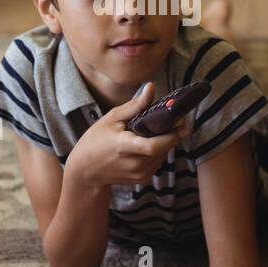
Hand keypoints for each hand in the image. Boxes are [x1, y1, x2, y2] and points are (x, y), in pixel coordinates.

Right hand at [66, 83, 190, 189]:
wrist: (85, 170)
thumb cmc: (95, 141)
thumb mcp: (111, 118)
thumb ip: (134, 105)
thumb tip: (151, 87)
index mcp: (125, 147)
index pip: (154, 146)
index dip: (172, 135)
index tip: (182, 122)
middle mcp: (134, 164)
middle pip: (163, 149)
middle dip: (172, 133)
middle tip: (176, 119)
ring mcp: (139, 174)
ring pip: (163, 155)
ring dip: (166, 142)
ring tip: (162, 128)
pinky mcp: (142, 179)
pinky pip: (158, 162)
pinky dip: (158, 151)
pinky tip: (151, 142)